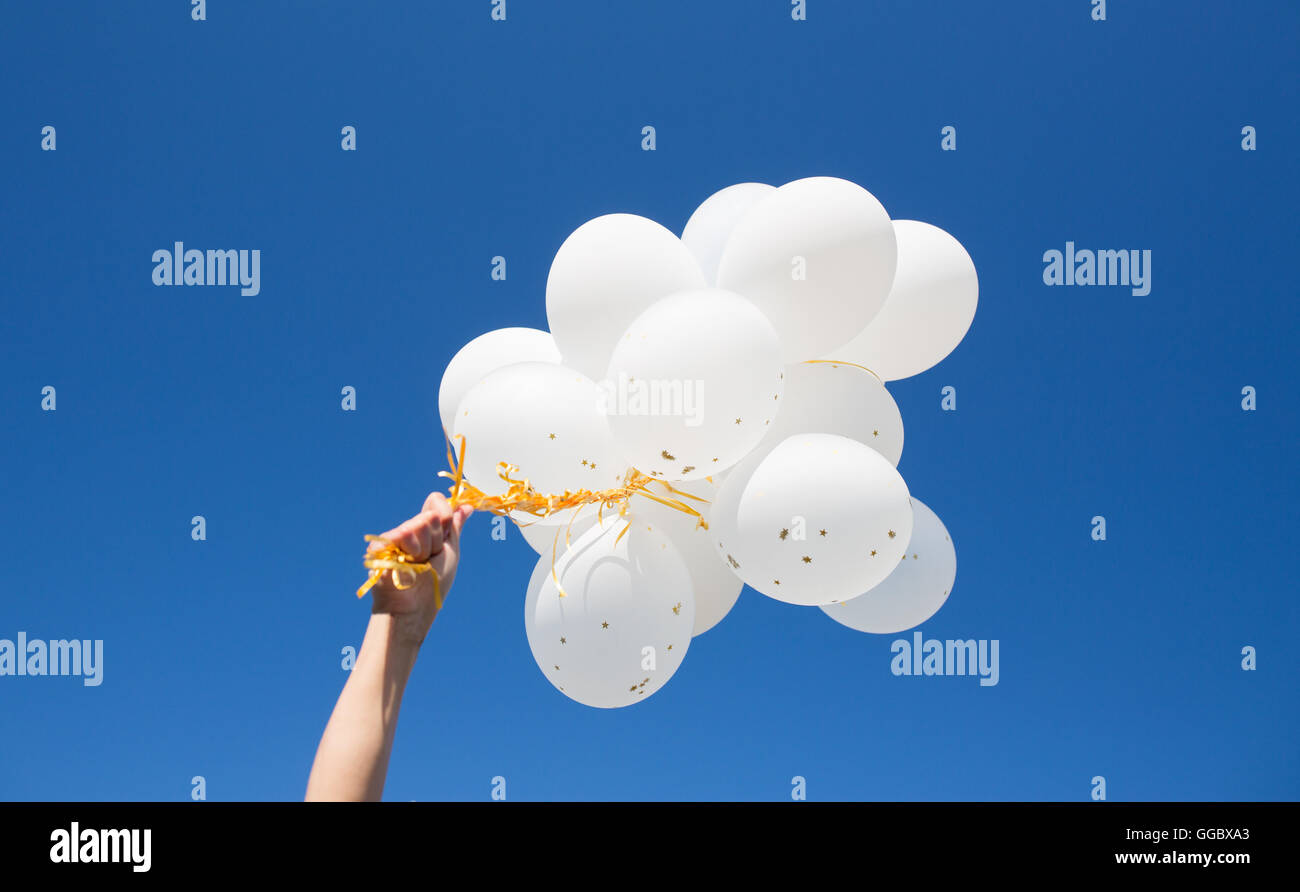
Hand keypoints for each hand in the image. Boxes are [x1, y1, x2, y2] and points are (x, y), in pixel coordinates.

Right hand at [366, 493, 472, 645]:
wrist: (415, 606)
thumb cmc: (435, 584)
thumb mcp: (450, 551)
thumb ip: (455, 527)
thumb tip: (467, 506)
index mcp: (426, 530)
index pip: (437, 503)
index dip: (445, 519)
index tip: (443, 541)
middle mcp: (410, 530)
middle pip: (431, 515)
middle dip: (436, 539)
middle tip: (428, 558)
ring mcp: (395, 536)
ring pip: (419, 522)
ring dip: (424, 548)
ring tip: (416, 564)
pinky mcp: (381, 543)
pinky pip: (404, 532)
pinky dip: (411, 550)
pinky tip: (404, 563)